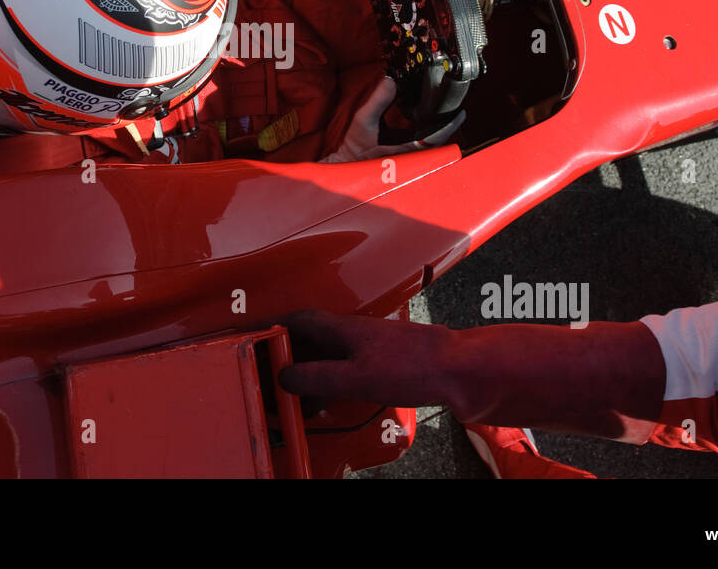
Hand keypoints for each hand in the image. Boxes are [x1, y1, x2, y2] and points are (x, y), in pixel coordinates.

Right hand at [278, 309, 462, 408]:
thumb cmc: (415, 367)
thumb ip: (319, 377)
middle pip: (312, 337)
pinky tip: (333, 397)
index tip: (256, 336)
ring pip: (331, 353)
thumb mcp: (357, 377)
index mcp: (344, 328)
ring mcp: (372, 345)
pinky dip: (333, 380)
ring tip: (297, 393)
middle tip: (272, 372)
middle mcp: (356, 332)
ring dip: (312, 370)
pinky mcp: (387, 360)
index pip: (299, 319)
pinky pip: (348, 366)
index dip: (275, 326)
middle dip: (290, 353)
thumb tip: (284, 375)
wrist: (461, 371)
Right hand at [320, 77, 464, 162]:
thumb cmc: (352, 152)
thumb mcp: (362, 123)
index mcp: (405, 153)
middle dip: (446, 124)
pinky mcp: (402, 156)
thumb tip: (390, 81)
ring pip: (430, 142)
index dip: (450, 126)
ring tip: (442, 109)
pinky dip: (424, 130)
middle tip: (454, 107)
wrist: (343, 168)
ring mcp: (408, 158)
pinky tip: (422, 118)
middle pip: (438, 140)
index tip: (461, 115)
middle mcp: (411, 158)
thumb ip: (378, 101)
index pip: (436, 139)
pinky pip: (420, 143)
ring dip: (436, 127)